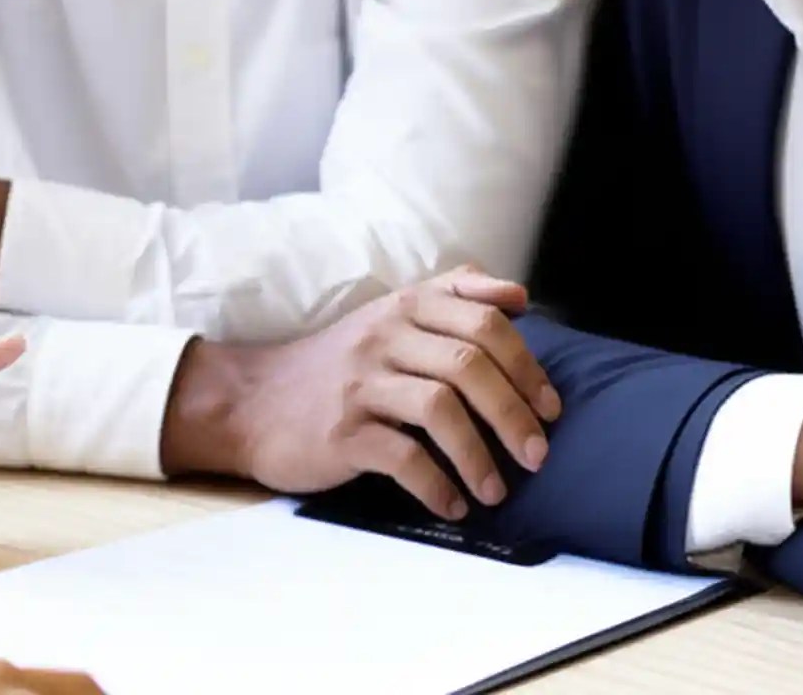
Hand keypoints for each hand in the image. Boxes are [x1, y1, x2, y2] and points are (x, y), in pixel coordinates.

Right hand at [164, 267, 560, 519]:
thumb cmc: (335, 367)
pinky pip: (403, 458)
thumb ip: (450, 298)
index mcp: (403, 307)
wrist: (252, 402)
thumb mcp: (388, 316)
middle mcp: (382, 337)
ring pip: (440, 409)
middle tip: (537, 454)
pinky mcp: (340, 432)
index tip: (549, 406)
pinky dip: (437, 486)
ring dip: (480, 456)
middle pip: (470, 364)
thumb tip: (519, 297)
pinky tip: (452, 504)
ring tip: (497, 490)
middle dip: (514, 413)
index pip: (484, 321)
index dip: (527, 365)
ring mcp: (359, 384)